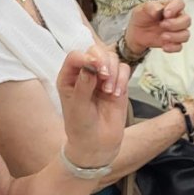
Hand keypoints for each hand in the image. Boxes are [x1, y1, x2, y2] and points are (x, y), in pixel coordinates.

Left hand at [56, 49, 129, 168]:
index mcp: (69, 77)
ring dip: (114, 72)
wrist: (97, 143)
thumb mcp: (78, 107)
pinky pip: (124, 69)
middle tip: (105, 76)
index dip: (86, 57)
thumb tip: (90, 65)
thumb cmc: (81, 126)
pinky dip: (123, 79)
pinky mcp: (117, 83)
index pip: (76, 56)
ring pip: (112, 58)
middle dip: (103, 61)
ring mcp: (102, 77)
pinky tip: (116, 94)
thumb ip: (83, 85)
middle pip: (96, 51)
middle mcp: (85, 73)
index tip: (95, 66)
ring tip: (110, 91)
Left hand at [126, 0, 190, 53]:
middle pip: (187, 20)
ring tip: (162, 36)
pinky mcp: (174, 42)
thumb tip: (158, 9)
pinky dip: (172, 47)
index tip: (166, 14)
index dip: (175, 8)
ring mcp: (177, 30)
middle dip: (176, 24)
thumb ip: (150, 6)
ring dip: (175, 36)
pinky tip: (164, 46)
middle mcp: (177, 17)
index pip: (180, 3)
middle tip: (162, 25)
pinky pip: (179, 46)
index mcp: (170, 6)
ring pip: (186, 34)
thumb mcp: (141, 9)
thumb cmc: (142, 17)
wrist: (137, 32)